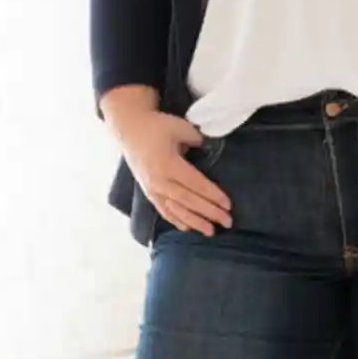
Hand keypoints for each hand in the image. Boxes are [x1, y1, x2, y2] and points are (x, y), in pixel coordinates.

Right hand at [109, 108, 232, 236]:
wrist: (129, 129)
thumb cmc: (157, 126)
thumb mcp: (180, 127)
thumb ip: (197, 140)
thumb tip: (211, 151)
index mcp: (168, 164)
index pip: (195, 183)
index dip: (212, 195)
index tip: (228, 205)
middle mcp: (159, 180)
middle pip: (188, 200)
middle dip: (209, 212)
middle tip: (227, 222)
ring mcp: (152, 189)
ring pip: (176, 209)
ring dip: (194, 222)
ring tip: (210, 232)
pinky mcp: (148, 192)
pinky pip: (163, 210)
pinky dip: (175, 220)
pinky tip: (187, 228)